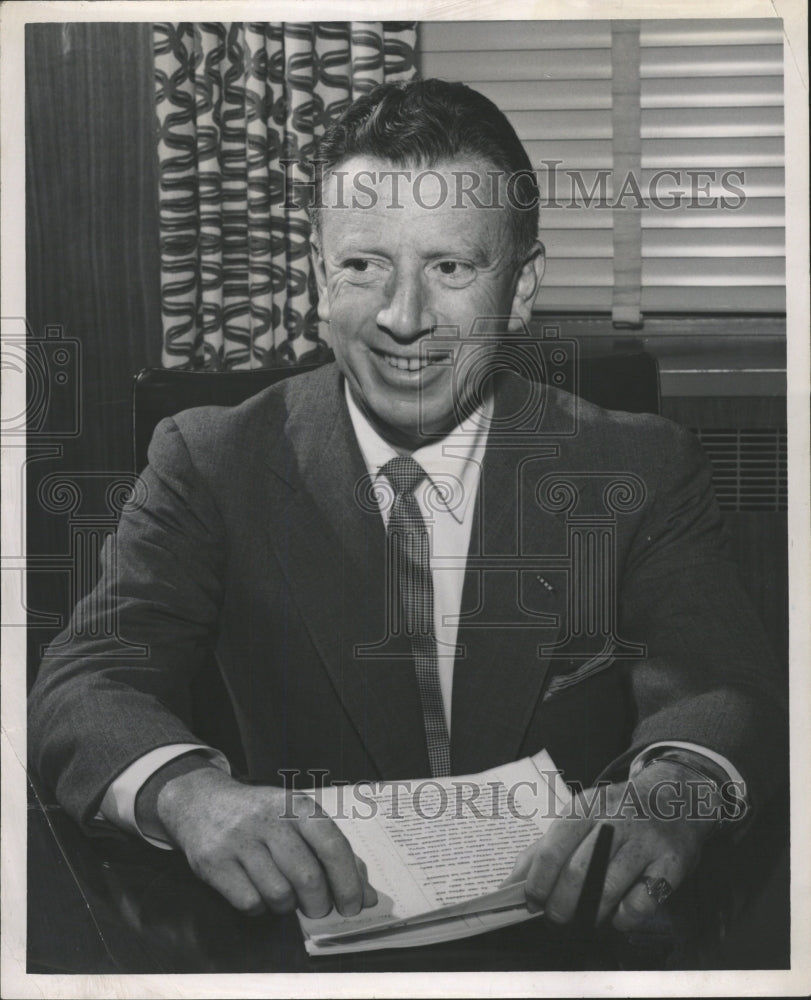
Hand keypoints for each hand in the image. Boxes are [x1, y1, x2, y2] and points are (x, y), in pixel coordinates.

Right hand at [152, 767, 376, 917]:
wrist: (201, 801)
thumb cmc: (261, 815)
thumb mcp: (296, 818)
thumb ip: (332, 853)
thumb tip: (367, 898)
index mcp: (296, 805)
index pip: (331, 844)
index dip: (347, 880)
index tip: (354, 906)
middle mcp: (268, 819)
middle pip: (307, 876)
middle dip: (319, 902)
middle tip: (318, 907)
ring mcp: (239, 840)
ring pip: (279, 894)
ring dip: (287, 906)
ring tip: (284, 895)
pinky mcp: (214, 862)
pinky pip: (249, 903)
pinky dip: (260, 907)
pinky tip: (258, 892)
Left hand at [503, 760, 719, 930]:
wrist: (674, 793)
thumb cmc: (617, 811)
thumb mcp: (581, 814)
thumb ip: (546, 845)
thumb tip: (513, 882)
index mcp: (586, 806)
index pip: (552, 849)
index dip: (537, 882)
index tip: (531, 901)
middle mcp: (615, 820)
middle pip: (577, 872)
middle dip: (560, 905)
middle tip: (556, 918)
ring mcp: (645, 841)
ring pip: (607, 889)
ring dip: (589, 914)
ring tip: (583, 919)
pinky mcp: (671, 863)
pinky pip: (642, 902)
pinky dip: (624, 917)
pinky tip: (617, 915)